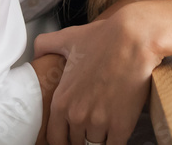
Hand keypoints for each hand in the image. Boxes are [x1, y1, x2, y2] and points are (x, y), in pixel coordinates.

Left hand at [32, 4, 163, 144]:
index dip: (64, 137)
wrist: (135, 39)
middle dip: (85, 133)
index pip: (55, 138)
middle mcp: (77, 115)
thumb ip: (46, 45)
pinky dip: (116, 140)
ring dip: (102, 135)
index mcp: (61, 101)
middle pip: (78, 142)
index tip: (72, 134)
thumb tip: (37, 52)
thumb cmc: (104, 38)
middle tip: (94, 121)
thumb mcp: (69, 38)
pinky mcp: (121, 125)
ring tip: (109, 120)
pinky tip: (119, 129)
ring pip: (96, 143)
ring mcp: (99, 122)